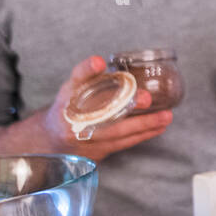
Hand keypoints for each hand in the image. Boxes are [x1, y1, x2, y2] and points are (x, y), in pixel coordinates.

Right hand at [0, 55, 172, 161]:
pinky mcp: (95, 153)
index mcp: (67, 98)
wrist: (49, 141)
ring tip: (166, 116)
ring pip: (117, 133)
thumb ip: (90, 77)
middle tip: (147, 98)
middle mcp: (73, 119)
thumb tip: (110, 65)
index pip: (76, 80)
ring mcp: (84, 139)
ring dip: (144, 125)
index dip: (86, 70)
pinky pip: (123, 143)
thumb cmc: (68, 110)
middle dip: (127, 107)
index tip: (98, 62)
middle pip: (101, 113)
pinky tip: (159, 127)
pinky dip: (142, 135)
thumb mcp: (73, 90)